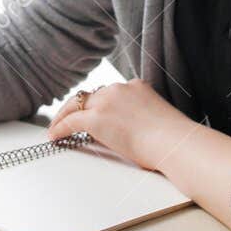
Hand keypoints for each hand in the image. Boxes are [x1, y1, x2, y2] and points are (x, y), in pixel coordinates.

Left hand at [46, 78, 191, 173]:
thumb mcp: (155, 120)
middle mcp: (119, 89)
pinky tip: (54, 136)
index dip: (96, 103)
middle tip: (66, 117)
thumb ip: (138, 118)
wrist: (176, 144)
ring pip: (77, 105)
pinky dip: (60, 128)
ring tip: (57, 126)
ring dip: (65, 116)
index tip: (89, 110)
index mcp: (136, 86)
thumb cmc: (174, 141)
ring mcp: (107, 102)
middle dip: (76, 106)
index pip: (108, 92)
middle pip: (89, 95)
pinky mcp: (97, 118)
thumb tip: (125, 132)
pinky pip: (71, 121)